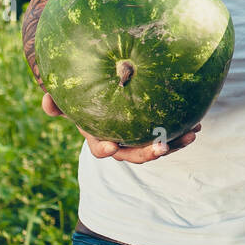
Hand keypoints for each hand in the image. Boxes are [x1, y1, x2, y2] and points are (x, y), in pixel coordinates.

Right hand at [41, 91, 200, 163]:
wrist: (108, 89)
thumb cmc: (85, 94)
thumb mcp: (69, 95)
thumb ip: (57, 99)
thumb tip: (46, 102)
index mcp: (98, 136)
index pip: (99, 147)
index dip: (104, 148)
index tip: (110, 145)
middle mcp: (120, 142)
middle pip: (133, 154)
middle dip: (147, 153)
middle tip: (161, 147)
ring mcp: (140, 139)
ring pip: (156, 147)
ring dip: (174, 144)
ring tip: (191, 134)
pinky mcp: (156, 132)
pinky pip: (170, 136)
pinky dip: (182, 132)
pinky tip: (198, 122)